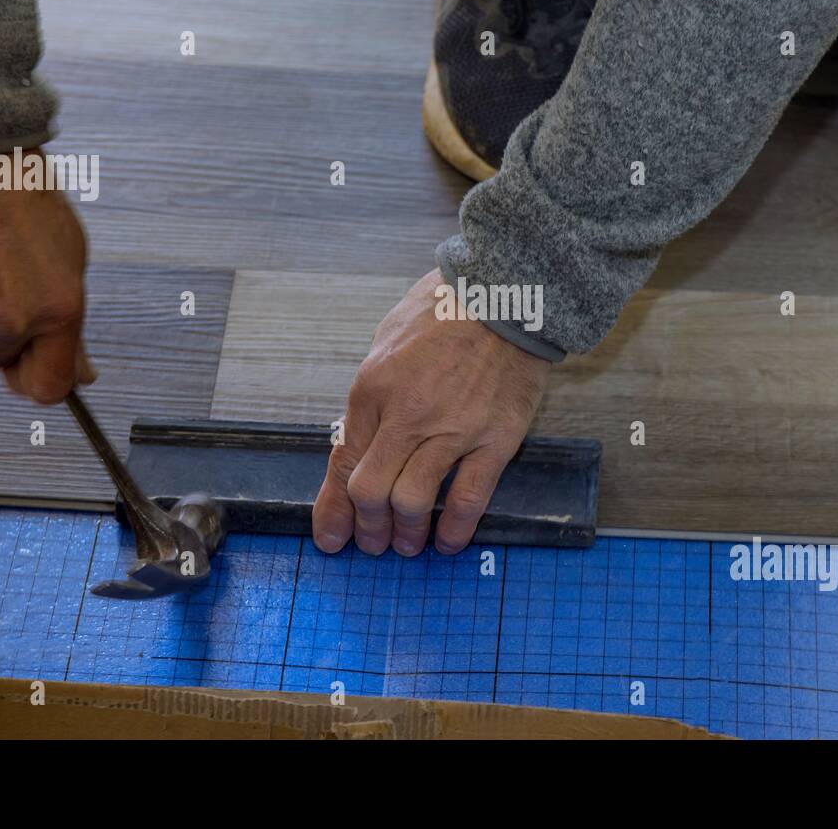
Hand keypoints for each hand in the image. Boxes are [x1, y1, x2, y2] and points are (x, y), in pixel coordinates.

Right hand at [0, 154, 94, 403]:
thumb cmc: (24, 196)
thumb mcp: (68, 257)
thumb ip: (68, 323)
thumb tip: (83, 377)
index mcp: (57, 311)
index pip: (49, 388)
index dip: (43, 383)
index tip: (38, 371)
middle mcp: (7, 319)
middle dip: (5, 335)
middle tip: (5, 283)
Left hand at [312, 268, 549, 555]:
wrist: (505, 293)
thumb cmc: (443, 311)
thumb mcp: (386, 344)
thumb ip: (371, 397)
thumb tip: (356, 445)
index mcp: (372, 388)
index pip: (344, 462)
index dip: (333, 508)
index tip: (333, 536)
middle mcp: (406, 414)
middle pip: (370, 491)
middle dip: (366, 528)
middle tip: (372, 543)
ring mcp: (452, 429)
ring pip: (412, 501)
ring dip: (405, 533)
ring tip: (408, 544)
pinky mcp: (494, 439)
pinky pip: (468, 497)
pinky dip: (454, 528)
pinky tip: (448, 541)